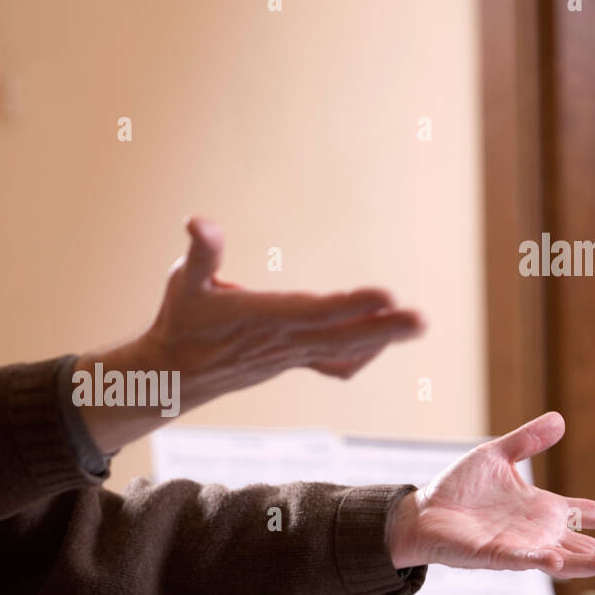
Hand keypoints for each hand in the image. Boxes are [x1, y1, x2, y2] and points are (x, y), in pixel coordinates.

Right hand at [143, 216, 425, 404]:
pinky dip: (359, 353)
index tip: (386, 296)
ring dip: (381, 340)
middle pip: (340, 336)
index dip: (350, 305)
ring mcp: (291, 355)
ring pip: (344, 349)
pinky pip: (335, 363)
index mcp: (261, 318)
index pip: (314, 311)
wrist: (174, 374)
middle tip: (420, 320)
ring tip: (414, 325)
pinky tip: (376, 340)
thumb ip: (200, 252)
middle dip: (382, 328)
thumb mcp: (183, 282)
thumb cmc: (181, 321)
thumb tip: (195, 221)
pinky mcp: (293, 361)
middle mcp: (282, 341)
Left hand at [385, 411, 594, 578]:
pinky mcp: (494, 556)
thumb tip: (560, 419)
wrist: (420, 512)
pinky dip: (539, 561)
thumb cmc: (458, 489)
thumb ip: (527, 441)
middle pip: (592, 548)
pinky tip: (557, 564)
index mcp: (546, 511)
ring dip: (593, 564)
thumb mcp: (496, 456)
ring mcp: (520, 547)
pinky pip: (520, 560)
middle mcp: (540, 534)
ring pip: (565, 560)